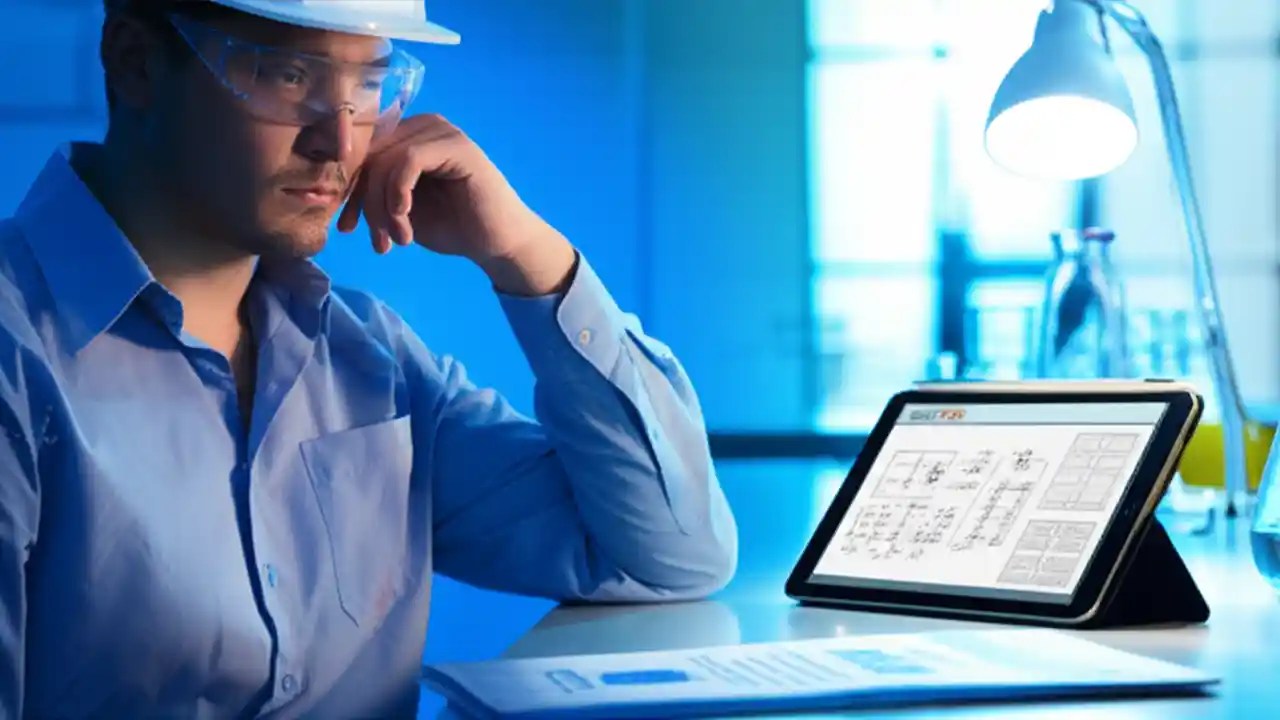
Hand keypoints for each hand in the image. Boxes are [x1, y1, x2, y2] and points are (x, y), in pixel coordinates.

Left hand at [337, 114, 576, 294]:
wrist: (497, 243)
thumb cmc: (452, 225)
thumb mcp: (400, 209)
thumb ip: (373, 191)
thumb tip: (328, 189)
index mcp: (408, 136)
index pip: (361, 153)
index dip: (348, 189)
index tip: (347, 227)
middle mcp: (422, 125)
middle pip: (369, 156)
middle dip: (366, 204)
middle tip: (377, 241)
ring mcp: (440, 131)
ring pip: (385, 161)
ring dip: (384, 208)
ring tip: (397, 240)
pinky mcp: (456, 146)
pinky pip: (408, 161)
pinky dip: (399, 194)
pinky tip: (406, 219)